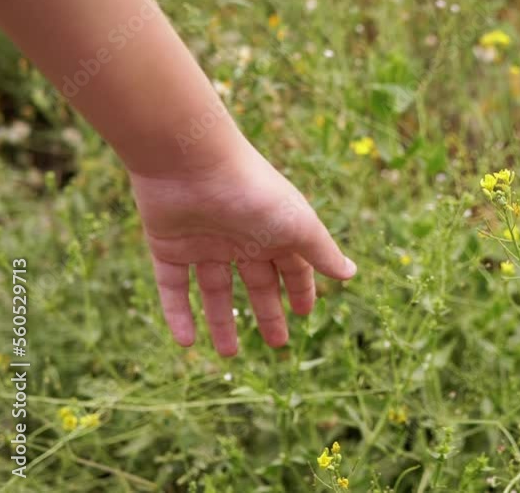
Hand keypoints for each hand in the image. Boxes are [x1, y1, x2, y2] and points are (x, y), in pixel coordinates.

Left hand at [129, 142, 355, 355]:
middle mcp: (240, 238)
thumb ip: (322, 253)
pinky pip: (172, 288)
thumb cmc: (255, 192)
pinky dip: (178, 314)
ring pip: (214, 291)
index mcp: (273, 231)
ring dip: (221, 323)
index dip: (300, 290)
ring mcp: (204, 243)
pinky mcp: (168, 247)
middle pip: (256, 283)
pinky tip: (187, 342)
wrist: (192, 163)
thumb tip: (351, 274)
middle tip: (276, 345)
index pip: (292, 267)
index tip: (304, 315)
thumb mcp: (298, 226)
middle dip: (266, 313)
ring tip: (228, 356)